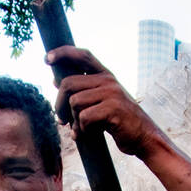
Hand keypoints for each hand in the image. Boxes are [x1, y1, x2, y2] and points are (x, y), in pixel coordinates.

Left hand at [46, 45, 160, 158]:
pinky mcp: (113, 109)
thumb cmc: (118, 121)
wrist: (143, 137)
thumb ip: (82, 91)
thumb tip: (55, 81)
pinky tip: (86, 135)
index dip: (63, 53)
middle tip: (61, 119)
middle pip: (69, 84)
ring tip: (79, 130)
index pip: (82, 55)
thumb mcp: (100, 101)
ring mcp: (112, 93)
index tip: (47, 59)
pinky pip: (84, 117)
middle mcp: (108, 80)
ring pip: (75, 102)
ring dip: (73, 121)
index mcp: (105, 75)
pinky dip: (81, 130)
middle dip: (59, 104)